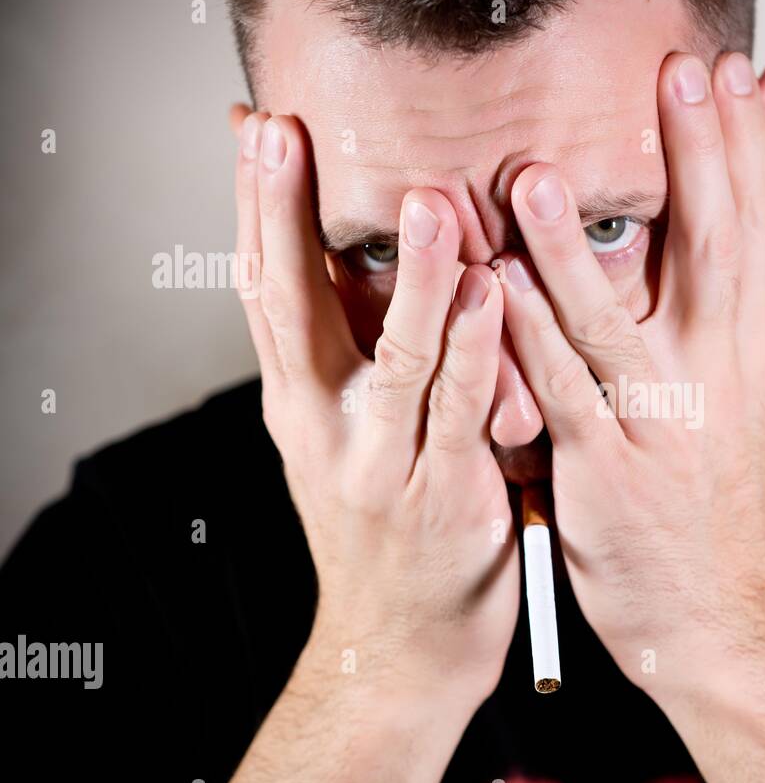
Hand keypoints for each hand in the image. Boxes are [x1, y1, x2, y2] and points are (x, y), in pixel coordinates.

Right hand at [232, 110, 516, 707]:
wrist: (401, 650)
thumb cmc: (385, 534)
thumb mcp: (343, 443)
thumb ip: (349, 362)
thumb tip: (357, 264)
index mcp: (298, 405)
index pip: (264, 288)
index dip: (257, 207)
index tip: (256, 132)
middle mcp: (323, 428)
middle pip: (292, 308)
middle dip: (284, 217)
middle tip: (283, 134)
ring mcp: (382, 466)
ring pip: (393, 358)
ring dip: (414, 278)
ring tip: (429, 203)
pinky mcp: (444, 499)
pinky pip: (461, 416)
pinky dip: (476, 354)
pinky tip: (491, 297)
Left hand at [496, 52, 764, 692]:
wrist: (717, 611)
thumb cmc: (716, 499)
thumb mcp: (743, 397)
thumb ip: (727, 313)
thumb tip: (734, 238)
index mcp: (747, 351)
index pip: (754, 229)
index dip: (744, 147)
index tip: (732, 75)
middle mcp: (716, 376)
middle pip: (712, 252)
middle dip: (698, 156)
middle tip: (680, 74)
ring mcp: (660, 423)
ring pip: (615, 324)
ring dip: (573, 248)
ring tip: (535, 177)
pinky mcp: (607, 471)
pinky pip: (562, 397)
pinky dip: (527, 341)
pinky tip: (498, 291)